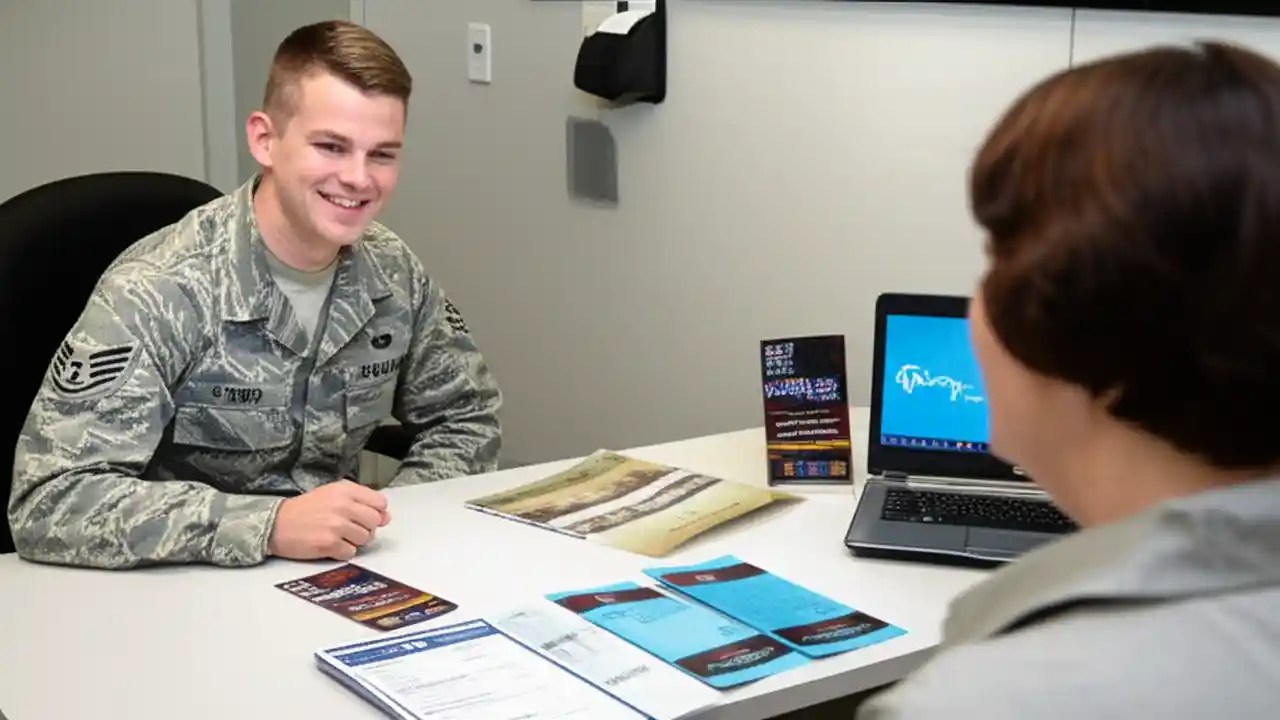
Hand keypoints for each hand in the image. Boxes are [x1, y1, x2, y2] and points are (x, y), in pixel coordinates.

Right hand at [267, 479, 391, 560]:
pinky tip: (331, 545)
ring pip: (365, 539)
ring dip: (354, 541)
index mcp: (345, 490)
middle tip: (350, 528)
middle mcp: (343, 506)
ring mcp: (336, 526)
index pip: (380, 503)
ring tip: (337, 536)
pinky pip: (351, 552)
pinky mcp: (329, 544)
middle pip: (375, 522)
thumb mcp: (332, 493)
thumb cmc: (304, 510)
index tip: (366, 517)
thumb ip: (360, 500)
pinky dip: (343, 552)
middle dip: (367, 528)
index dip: (376, 512)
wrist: (276, 524)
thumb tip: (386, 517)